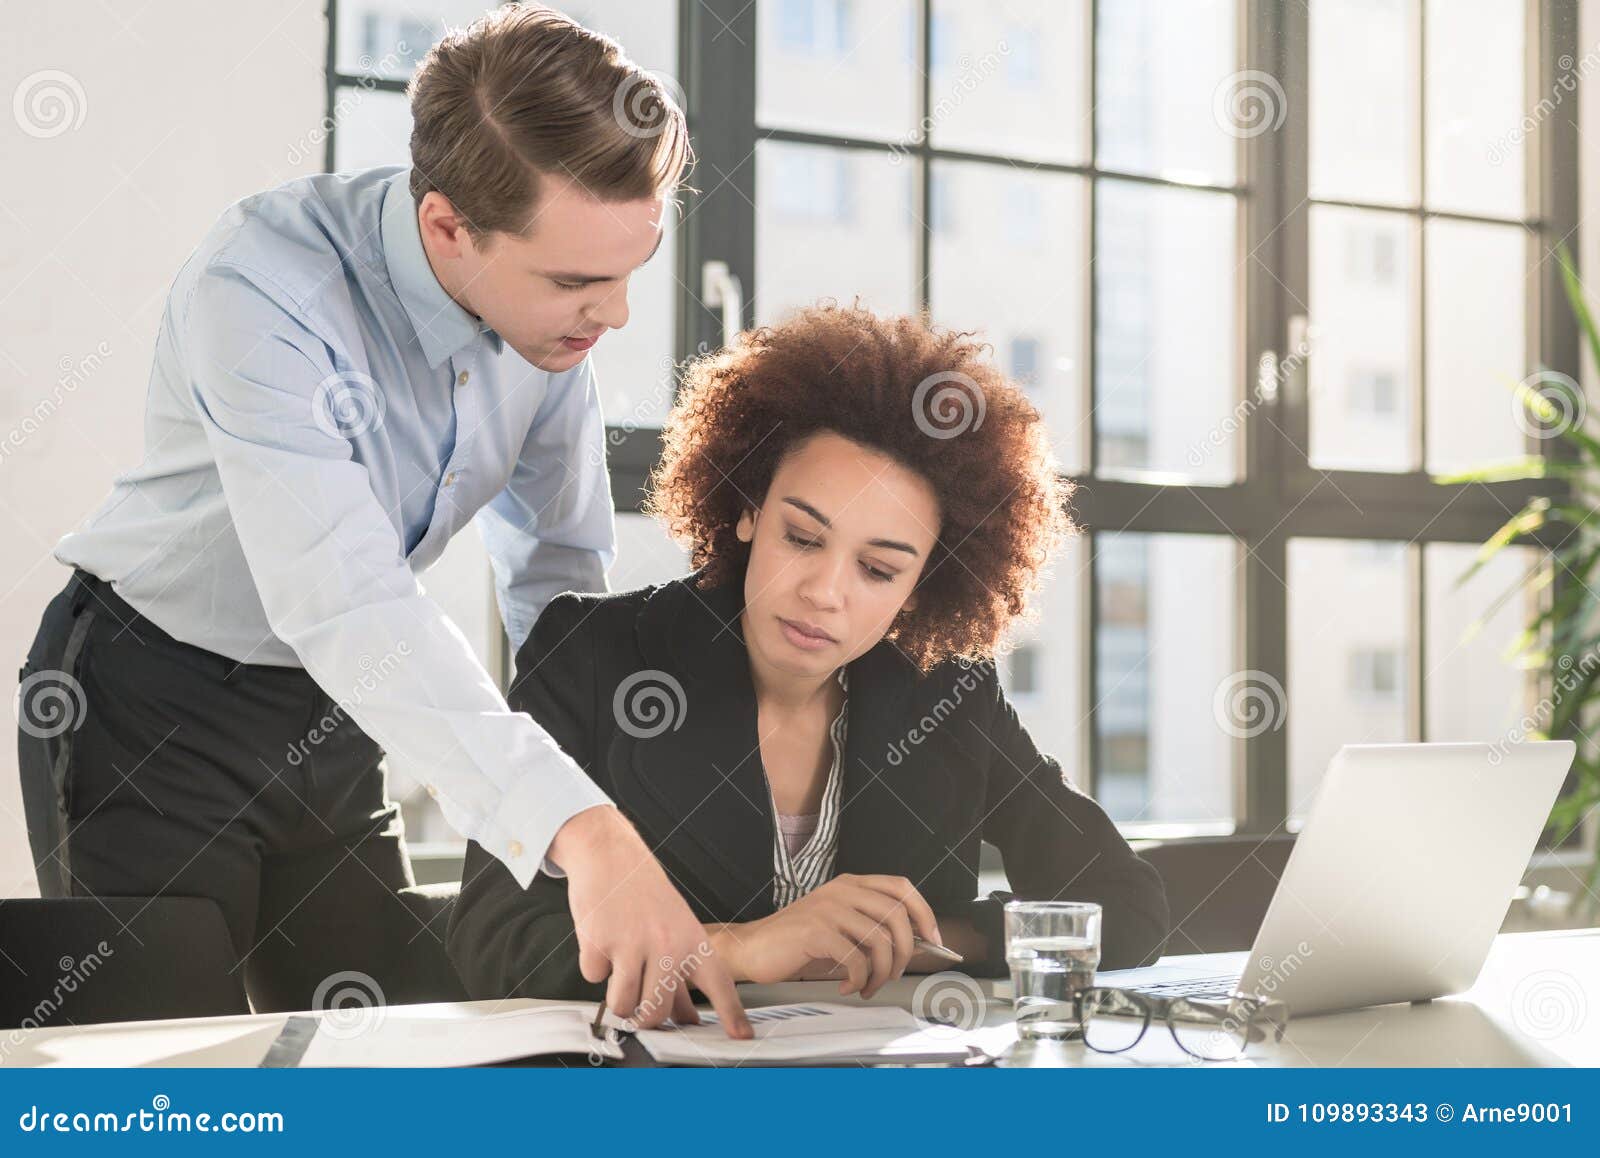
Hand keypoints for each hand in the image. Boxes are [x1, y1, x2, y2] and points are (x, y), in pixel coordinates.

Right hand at [548, 805, 751, 1038]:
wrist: (611, 854)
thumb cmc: (643, 892)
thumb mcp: (674, 928)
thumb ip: (680, 975)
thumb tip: (687, 1016)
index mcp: (691, 940)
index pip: (719, 983)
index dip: (732, 1013)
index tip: (742, 1036)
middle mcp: (667, 944)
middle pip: (655, 1013)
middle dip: (643, 1019)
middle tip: (638, 1009)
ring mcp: (633, 944)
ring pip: (622, 1004)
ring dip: (616, 996)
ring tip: (619, 970)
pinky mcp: (601, 942)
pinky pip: (593, 978)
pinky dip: (594, 965)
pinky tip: (603, 940)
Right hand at [707, 874, 942, 999]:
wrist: (752, 948)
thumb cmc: (796, 941)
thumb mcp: (838, 925)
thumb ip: (870, 927)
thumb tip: (913, 945)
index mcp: (850, 884)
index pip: (901, 886)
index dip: (924, 912)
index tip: (934, 940)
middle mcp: (842, 890)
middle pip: (898, 916)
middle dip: (906, 952)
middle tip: (894, 974)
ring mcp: (829, 908)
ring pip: (881, 941)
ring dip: (882, 973)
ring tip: (868, 986)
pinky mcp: (816, 930)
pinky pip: (856, 959)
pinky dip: (858, 980)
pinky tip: (846, 987)